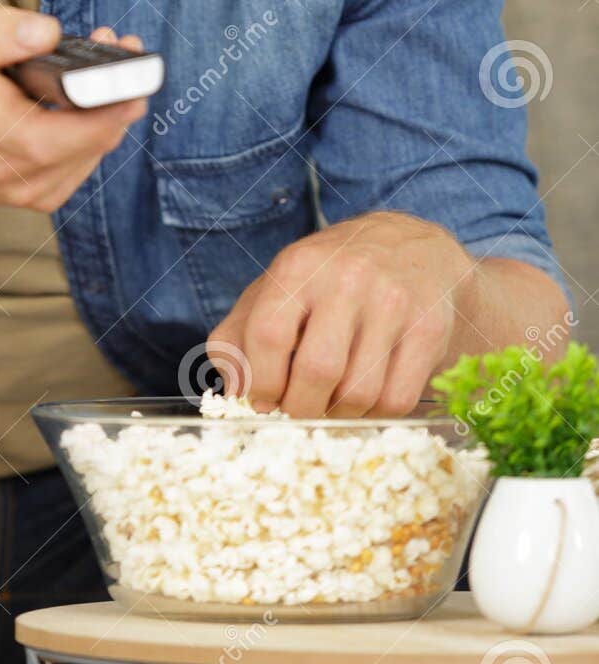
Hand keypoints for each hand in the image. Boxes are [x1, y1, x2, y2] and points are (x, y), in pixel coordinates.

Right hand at [0, 3, 147, 220]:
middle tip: (117, 41)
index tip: (125, 51)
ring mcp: (33, 190)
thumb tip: (48, 32)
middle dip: (117, 85)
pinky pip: (87, 156)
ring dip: (110, 103)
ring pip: (98, 145)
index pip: (71, 129)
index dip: (110, 94)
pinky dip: (94, 124)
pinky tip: (86, 95)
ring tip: (101, 60)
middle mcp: (18, 172)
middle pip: (97, 134)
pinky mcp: (44, 194)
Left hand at [206, 212, 476, 418]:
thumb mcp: (275, 288)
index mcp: (299, 265)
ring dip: (339, 414)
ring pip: (358, 394)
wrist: (412, 249)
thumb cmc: (329, 278)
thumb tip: (235, 392)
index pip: (268, 335)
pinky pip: (396, 401)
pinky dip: (374, 414)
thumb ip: (239, 336)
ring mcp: (393, 303)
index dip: (261, 382)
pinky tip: (366, 396)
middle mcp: (347, 278)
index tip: (263, 400)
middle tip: (299, 408)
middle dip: (300, 407)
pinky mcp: (428, 330)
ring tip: (332, 399)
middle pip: (317, 371)